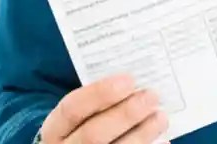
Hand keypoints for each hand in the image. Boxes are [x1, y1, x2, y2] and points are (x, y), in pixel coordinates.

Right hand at [39, 74, 169, 143]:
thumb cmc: (83, 129)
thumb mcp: (79, 116)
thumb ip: (97, 103)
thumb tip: (133, 84)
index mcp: (54, 130)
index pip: (72, 109)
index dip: (100, 93)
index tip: (129, 79)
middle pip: (93, 135)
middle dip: (125, 114)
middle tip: (151, 96)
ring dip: (141, 134)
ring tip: (161, 117)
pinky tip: (162, 140)